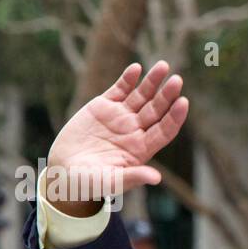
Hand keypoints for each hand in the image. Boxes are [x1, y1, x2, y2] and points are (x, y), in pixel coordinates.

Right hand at [44, 60, 189, 215]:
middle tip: (177, 80)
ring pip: (141, 96)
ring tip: (163, 66)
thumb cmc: (89, 183)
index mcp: (142, 149)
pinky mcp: (103, 107)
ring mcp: (120, 117)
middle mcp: (135, 131)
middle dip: (167, 95)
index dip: (175, 117)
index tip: (183, 103)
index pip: (165, 130)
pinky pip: (119, 90)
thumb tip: (156, 178)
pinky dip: (127, 79)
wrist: (64, 171)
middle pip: (156, 110)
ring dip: (152, 82)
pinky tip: (136, 68)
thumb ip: (133, 176)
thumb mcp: (111, 182)